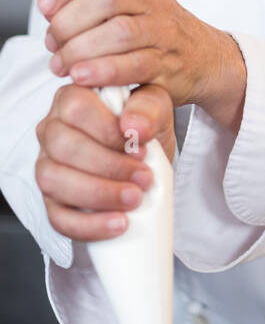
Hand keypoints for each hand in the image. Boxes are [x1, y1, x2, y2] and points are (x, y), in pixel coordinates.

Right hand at [35, 82, 175, 242]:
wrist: (149, 159)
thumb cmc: (145, 126)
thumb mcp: (157, 108)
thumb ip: (149, 108)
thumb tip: (134, 126)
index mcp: (72, 99)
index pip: (76, 107)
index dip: (108, 131)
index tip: (140, 148)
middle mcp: (52, 130)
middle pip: (63, 146)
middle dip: (108, 166)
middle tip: (144, 177)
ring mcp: (47, 166)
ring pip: (53, 181)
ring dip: (99, 194)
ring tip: (134, 199)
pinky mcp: (52, 201)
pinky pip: (58, 218)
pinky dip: (90, 225)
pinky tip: (118, 223)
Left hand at [37, 0, 226, 110]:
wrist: (205, 59)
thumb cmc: (155, 31)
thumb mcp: (130, 3)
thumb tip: (49, 9)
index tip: (46, 5)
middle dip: (68, 22)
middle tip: (53, 43)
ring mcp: (163, 31)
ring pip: (120, 31)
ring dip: (81, 50)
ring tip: (62, 65)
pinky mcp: (168, 65)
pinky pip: (134, 64)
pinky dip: (103, 71)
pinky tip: (82, 76)